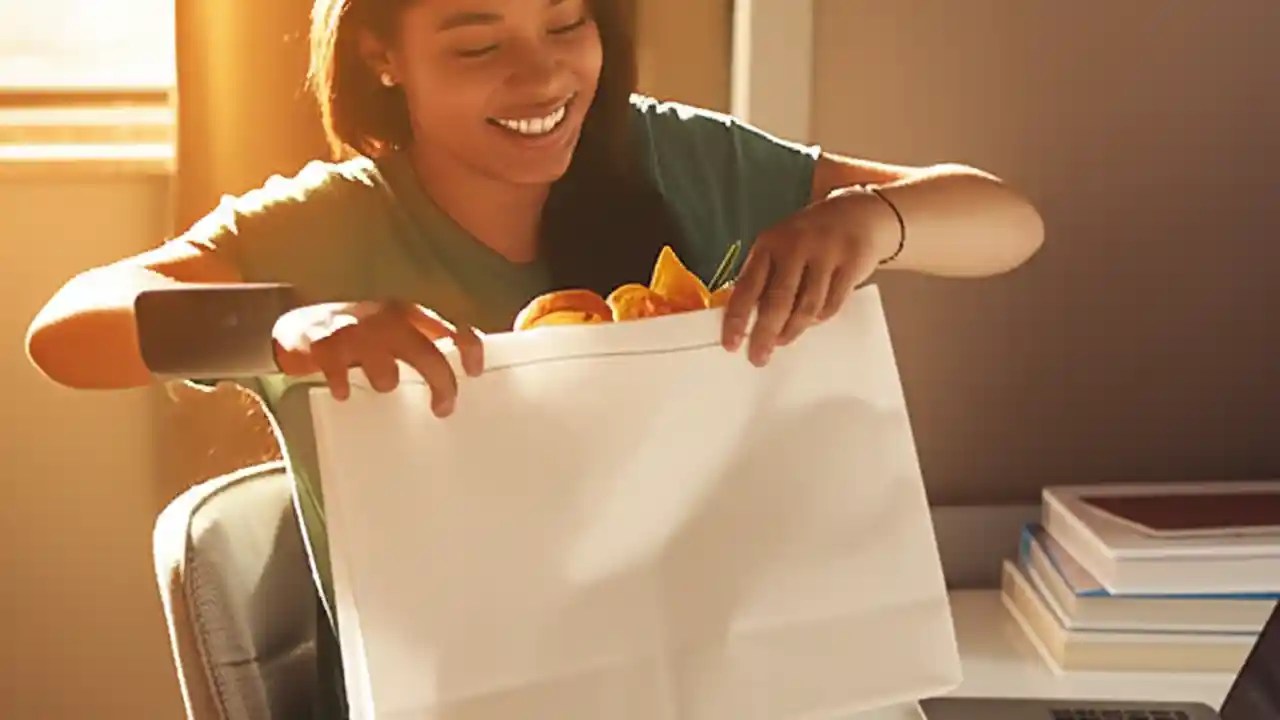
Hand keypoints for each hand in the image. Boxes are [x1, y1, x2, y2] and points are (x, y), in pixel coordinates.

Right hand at [271, 300, 482, 416]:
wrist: (297, 326)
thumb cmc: (356, 336)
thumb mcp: (393, 333)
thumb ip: (421, 346)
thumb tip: (453, 378)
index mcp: (408, 314)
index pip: (450, 326)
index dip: (469, 348)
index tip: (475, 372)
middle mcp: (386, 318)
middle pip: (426, 354)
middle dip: (440, 384)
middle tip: (443, 408)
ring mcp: (354, 329)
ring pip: (386, 370)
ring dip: (385, 382)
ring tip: (379, 385)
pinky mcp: (323, 343)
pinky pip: (340, 372)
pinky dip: (343, 385)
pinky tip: (342, 392)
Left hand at [722, 187, 899, 365]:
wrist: (856, 214)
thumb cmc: (808, 239)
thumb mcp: (779, 248)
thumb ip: (763, 278)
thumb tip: (745, 321)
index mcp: (769, 243)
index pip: (747, 286)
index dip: (737, 318)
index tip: (730, 344)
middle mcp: (795, 246)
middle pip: (777, 301)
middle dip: (765, 334)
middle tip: (758, 357)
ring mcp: (825, 254)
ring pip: (806, 306)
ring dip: (792, 330)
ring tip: (782, 340)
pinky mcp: (851, 265)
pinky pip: (832, 304)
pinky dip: (819, 319)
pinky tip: (811, 321)